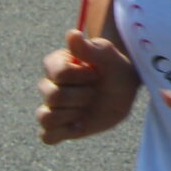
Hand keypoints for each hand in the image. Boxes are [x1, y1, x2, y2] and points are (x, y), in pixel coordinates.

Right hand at [36, 30, 137, 144]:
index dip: (80, 76)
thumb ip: (88, 48)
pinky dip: (63, 132)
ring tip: (86, 108)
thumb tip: (71, 33)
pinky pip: (47, 136)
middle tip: (94, 92)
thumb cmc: (115, 68)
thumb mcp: (108, 55)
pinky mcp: (59, 127)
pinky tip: (80, 124)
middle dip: (81, 96)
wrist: (125, 90)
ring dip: (71, 114)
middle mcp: (50, 85)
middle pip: (52, 96)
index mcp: (56, 64)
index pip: (58, 73)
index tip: (96, 73)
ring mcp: (52, 107)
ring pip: (45, 117)